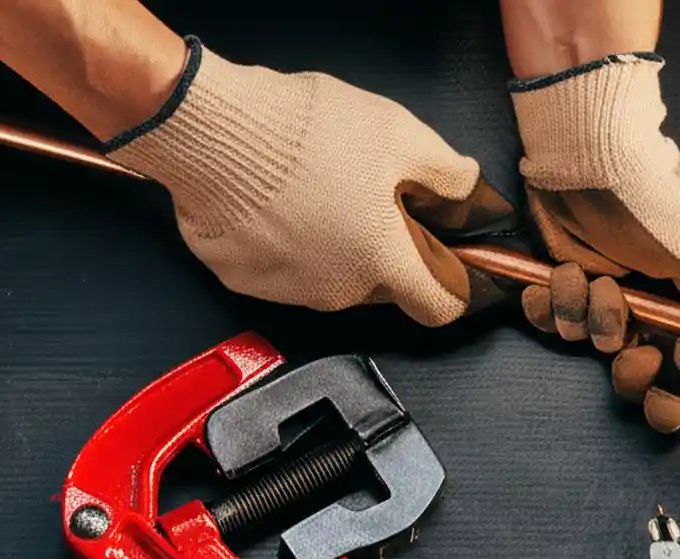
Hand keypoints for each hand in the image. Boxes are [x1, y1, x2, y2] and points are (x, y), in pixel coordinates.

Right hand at [107, 37, 513, 326]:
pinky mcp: (241, 279)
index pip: (438, 306)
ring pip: (329, 277)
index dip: (451, 284)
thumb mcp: (399, 134)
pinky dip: (284, 243)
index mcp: (382, 262)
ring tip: (316, 189)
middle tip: (371, 195)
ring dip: (334, 245)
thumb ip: (447, 172)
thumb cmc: (306, 133)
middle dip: (384, 249)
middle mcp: (337, 291)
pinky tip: (275, 201)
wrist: (212, 132)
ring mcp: (286, 290)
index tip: (445, 259)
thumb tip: (467, 190)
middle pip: (381, 285)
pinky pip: (279, 268)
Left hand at [509, 54, 679, 431]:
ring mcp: (620, 297)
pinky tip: (558, 278)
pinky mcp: (575, 289)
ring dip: (595, 321)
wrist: (586, 154)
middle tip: (632, 352)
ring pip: (605, 347)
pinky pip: (560, 324)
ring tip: (590, 278)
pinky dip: (553, 308)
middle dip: (641, 372)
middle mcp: (670, 302)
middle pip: (662, 375)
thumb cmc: (653, 195)